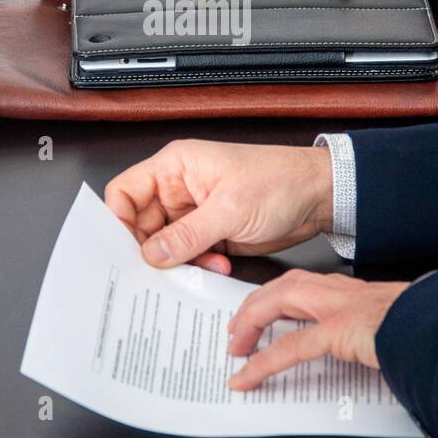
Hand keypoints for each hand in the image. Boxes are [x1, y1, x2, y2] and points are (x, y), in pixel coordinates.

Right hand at [105, 139, 333, 272]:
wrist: (319, 196)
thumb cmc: (280, 181)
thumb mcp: (230, 209)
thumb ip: (187, 235)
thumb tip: (151, 254)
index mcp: (175, 167)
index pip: (125, 192)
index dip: (118, 221)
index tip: (123, 250)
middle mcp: (179, 189)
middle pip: (141, 224)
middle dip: (152, 250)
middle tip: (160, 270)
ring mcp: (194, 213)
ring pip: (165, 245)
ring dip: (179, 261)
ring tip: (202, 264)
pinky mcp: (210, 233)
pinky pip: (188, 255)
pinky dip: (198, 265)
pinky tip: (218, 264)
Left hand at [228, 271, 408, 387]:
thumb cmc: (431, 332)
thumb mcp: (398, 329)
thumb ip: (378, 335)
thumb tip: (372, 352)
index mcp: (359, 292)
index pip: (308, 285)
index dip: (279, 296)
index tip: (264, 311)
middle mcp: (346, 292)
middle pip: (286, 286)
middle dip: (257, 304)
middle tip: (238, 328)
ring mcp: (342, 308)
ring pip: (280, 302)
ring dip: (252, 322)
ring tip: (235, 348)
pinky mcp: (341, 331)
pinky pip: (291, 347)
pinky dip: (264, 363)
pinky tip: (247, 377)